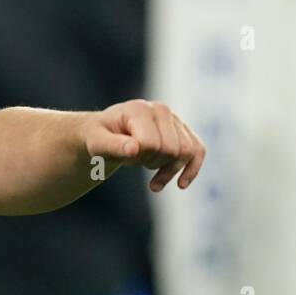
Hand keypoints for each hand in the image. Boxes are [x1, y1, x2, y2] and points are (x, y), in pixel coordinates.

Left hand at [81, 100, 206, 191]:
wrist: (105, 132)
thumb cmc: (100, 138)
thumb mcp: (98, 143)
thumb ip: (114, 145)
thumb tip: (135, 148)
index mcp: (138, 109)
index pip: (151, 144)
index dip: (138, 158)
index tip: (125, 156)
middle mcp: (160, 109)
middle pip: (172, 149)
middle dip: (153, 163)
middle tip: (134, 162)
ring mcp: (174, 119)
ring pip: (187, 152)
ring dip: (169, 171)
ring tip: (151, 179)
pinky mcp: (183, 131)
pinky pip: (198, 150)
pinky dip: (192, 169)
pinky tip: (180, 185)